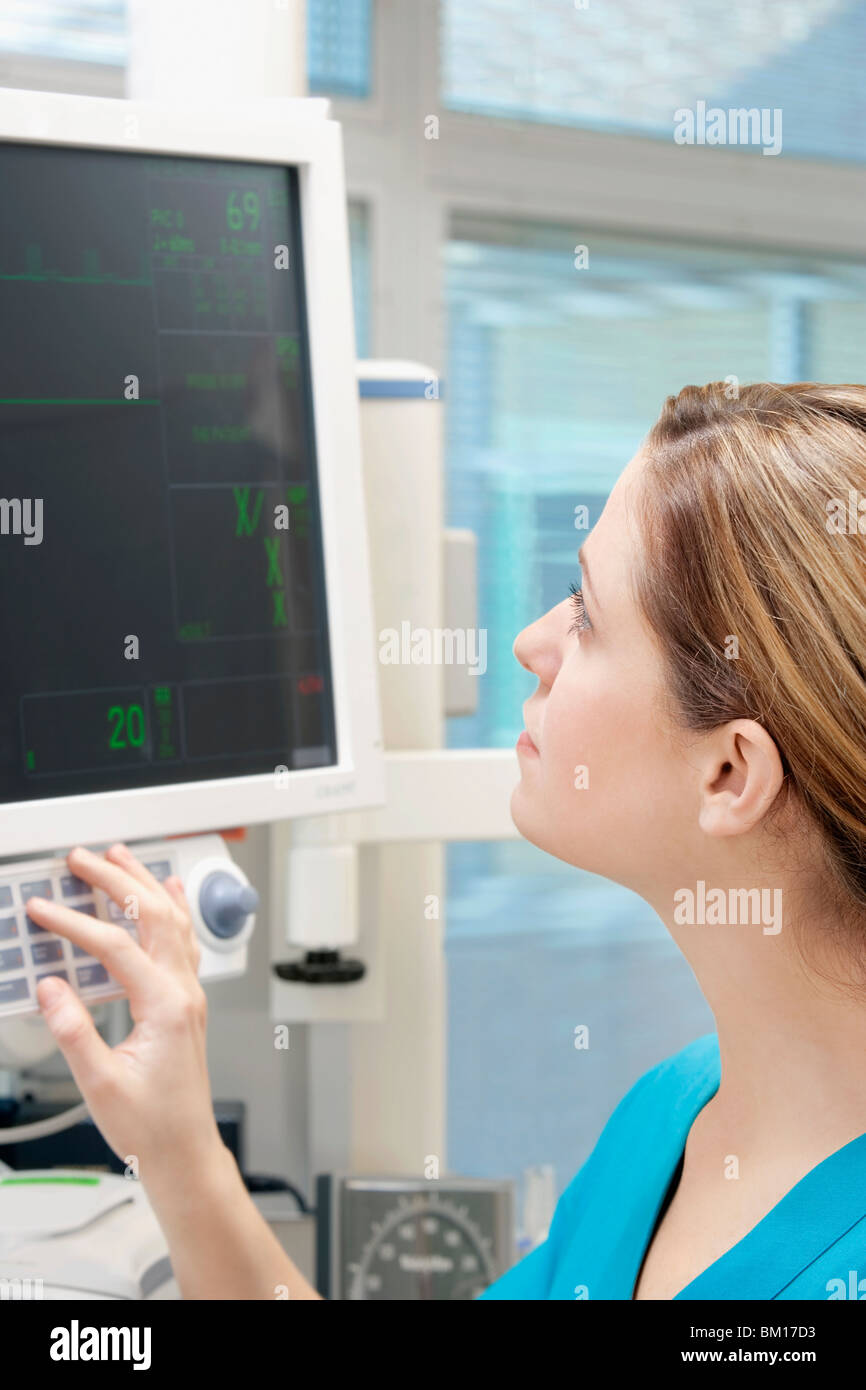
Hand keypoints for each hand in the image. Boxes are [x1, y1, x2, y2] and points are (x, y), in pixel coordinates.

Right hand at [27, 844, 222, 1178]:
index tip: (42, 910)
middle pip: (153, 916)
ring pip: (173, 921)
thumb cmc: (148, 1125)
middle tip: (82, 859)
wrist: (183, 1149)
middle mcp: (184, 992)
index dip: (74, 924)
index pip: (116, 947)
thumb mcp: (100, 1083)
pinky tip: (167, 891)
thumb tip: (50, 988)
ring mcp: (190, 994)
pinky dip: (173, 908)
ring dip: (145, 884)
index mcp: (166, 1007)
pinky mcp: (187, 1001)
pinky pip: (184, 940)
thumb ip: (73, 1032)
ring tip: (118, 857)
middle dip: (116, 880)